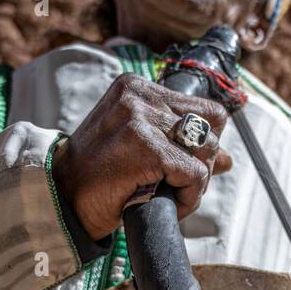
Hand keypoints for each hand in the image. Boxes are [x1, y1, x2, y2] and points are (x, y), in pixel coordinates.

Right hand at [53, 72, 232, 239]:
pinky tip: (167, 202)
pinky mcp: (147, 148)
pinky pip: (195, 176)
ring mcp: (142, 119)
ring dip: (196, 182)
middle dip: (203, 163)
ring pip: (206, 152)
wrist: (63, 199)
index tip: (186, 165)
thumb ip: (181, 144)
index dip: (205, 143)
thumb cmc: (100, 176)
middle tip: (178, 184)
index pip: (205, 109)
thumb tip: (227, 160)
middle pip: (211, 128)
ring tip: (171, 194)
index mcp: (137, 87)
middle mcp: (140, 96)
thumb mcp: (141, 147)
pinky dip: (189, 197)